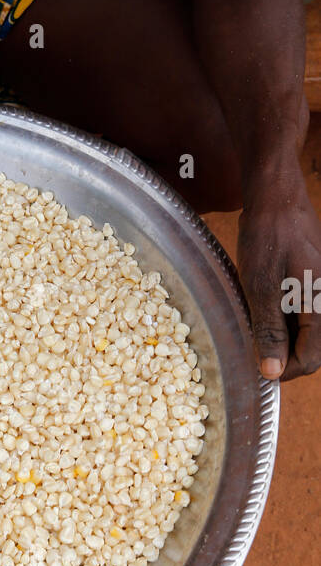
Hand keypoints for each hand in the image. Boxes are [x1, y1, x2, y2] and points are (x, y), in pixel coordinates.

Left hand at [237, 177, 320, 381]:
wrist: (277, 195)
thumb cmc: (268, 234)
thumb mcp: (261, 286)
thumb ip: (269, 330)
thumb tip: (272, 370)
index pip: (311, 359)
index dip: (283, 370)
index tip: (257, 369)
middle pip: (311, 348)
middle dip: (282, 354)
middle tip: (252, 346)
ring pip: (305, 330)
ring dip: (280, 335)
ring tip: (253, 322)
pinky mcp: (313, 281)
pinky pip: (301, 311)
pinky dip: (281, 316)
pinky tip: (260, 305)